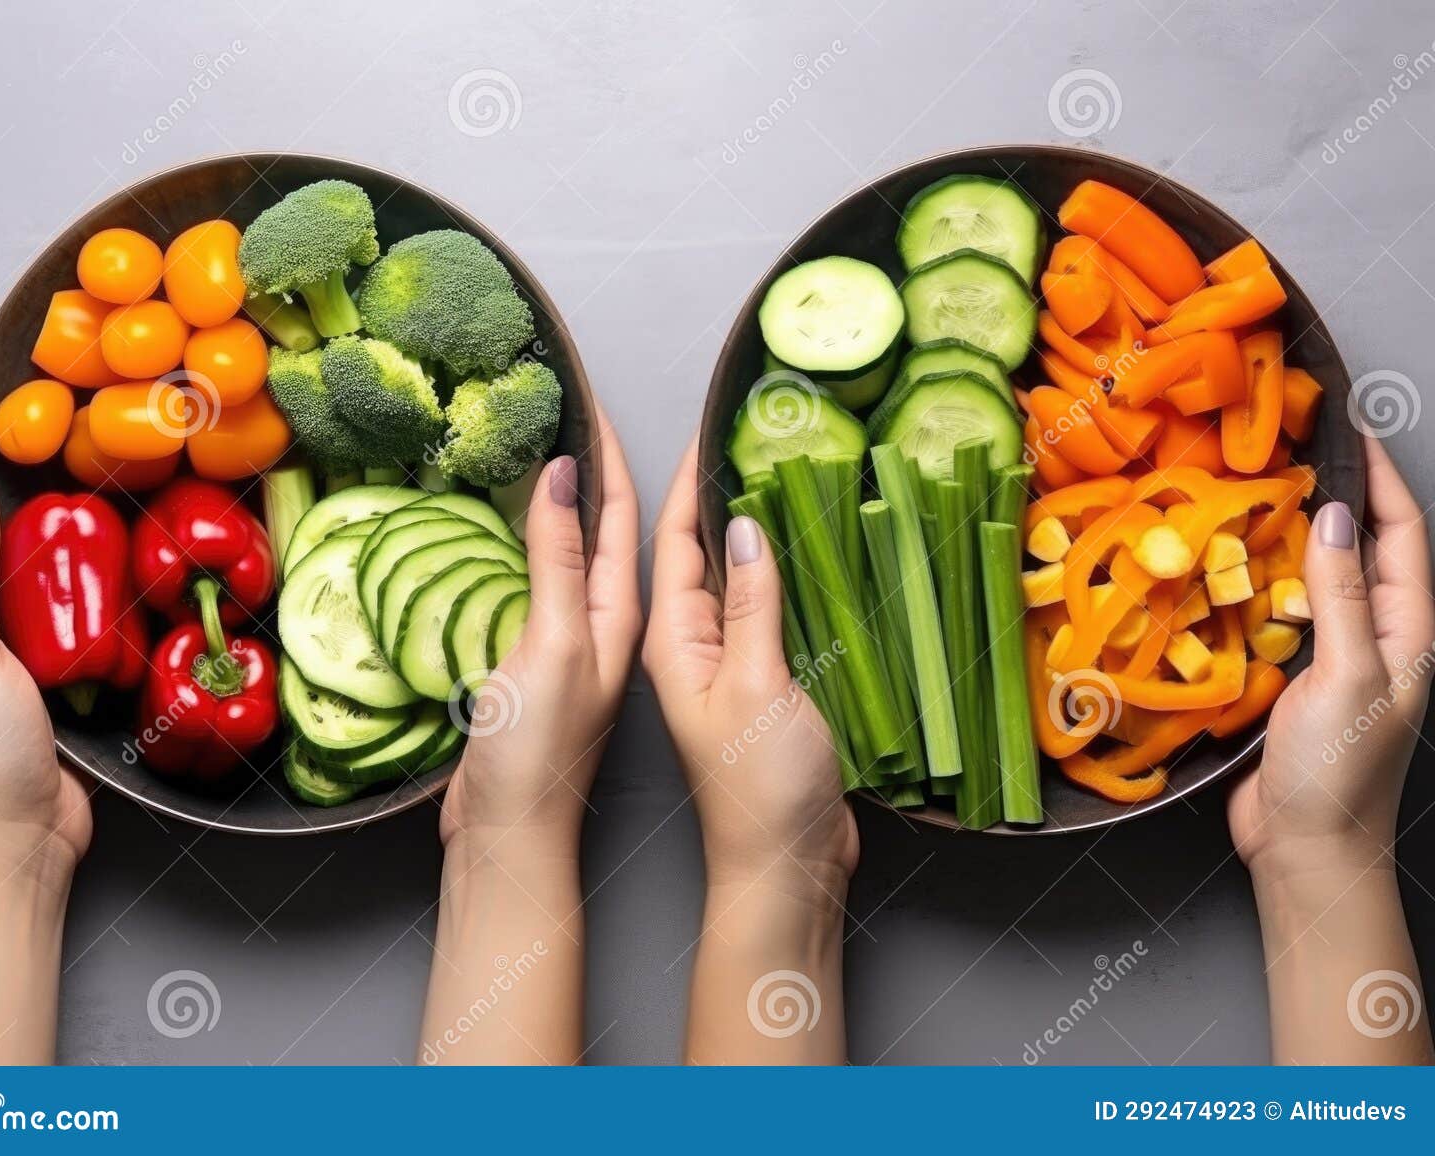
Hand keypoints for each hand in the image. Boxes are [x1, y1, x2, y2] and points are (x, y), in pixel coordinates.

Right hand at [439, 406, 642, 856]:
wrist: (510, 836)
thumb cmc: (541, 753)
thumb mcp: (559, 646)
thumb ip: (563, 564)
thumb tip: (564, 474)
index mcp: (624, 616)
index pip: (626, 513)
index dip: (613, 452)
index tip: (594, 395)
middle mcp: (606, 626)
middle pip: (605, 527)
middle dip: (594, 467)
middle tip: (570, 408)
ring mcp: (574, 648)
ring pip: (575, 555)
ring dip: (566, 503)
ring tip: (547, 450)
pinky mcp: (541, 669)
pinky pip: (544, 588)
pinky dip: (535, 550)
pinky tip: (516, 539)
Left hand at [643, 439, 856, 900]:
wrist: (784, 868)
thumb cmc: (758, 788)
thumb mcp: (753, 686)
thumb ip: (747, 607)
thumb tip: (744, 525)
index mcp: (672, 640)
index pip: (670, 539)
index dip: (685, 478)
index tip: (704, 423)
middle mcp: (694, 645)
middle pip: (701, 550)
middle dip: (717, 490)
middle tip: (749, 431)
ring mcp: (728, 665)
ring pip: (739, 577)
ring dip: (754, 526)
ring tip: (782, 469)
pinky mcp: (764, 684)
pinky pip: (768, 610)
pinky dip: (784, 572)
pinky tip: (811, 548)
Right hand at [1227, 436, 1434, 883]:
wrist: (1305, 852)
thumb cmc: (1338, 773)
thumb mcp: (1348, 676)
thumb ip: (1343, 596)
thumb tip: (1335, 515)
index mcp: (1406, 630)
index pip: (1401, 533)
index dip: (1378, 477)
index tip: (1348, 425)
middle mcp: (1373, 635)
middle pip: (1359, 546)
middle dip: (1332, 492)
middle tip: (1285, 446)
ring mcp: (1330, 655)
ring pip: (1312, 576)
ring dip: (1286, 535)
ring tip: (1248, 491)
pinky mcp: (1288, 676)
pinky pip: (1273, 613)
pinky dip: (1252, 581)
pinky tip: (1222, 564)